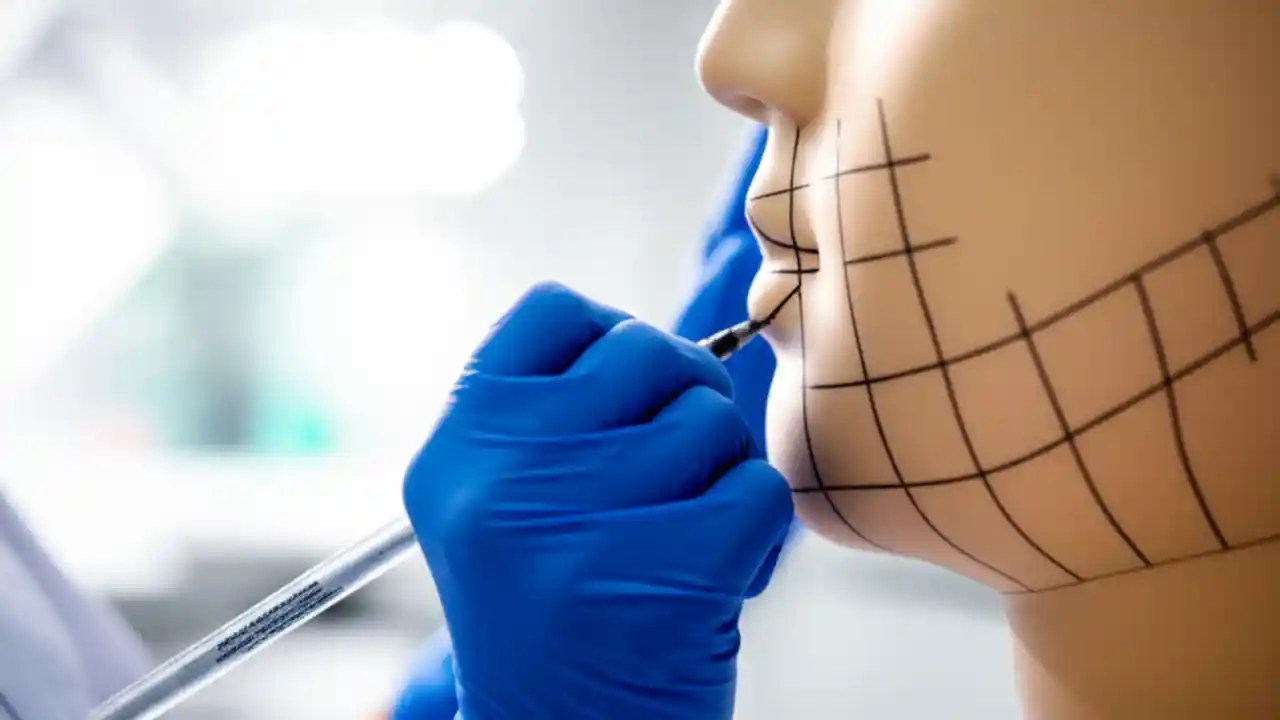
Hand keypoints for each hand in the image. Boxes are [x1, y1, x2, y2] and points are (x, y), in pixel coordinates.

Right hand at [402, 282, 792, 719]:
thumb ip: (569, 403)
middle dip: (678, 402)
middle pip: (647, 350)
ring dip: (716, 473)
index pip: (555, 310)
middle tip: (666, 474)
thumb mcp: (509, 499)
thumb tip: (695, 307)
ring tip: (676, 537)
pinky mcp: (669, 572)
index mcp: (458, 444)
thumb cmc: (554, 608)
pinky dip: (754, 531)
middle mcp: (503, 475)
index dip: (609, 345)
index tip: (618, 404)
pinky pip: (760, 487)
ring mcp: (583, 523)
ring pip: (711, 418)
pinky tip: (711, 578)